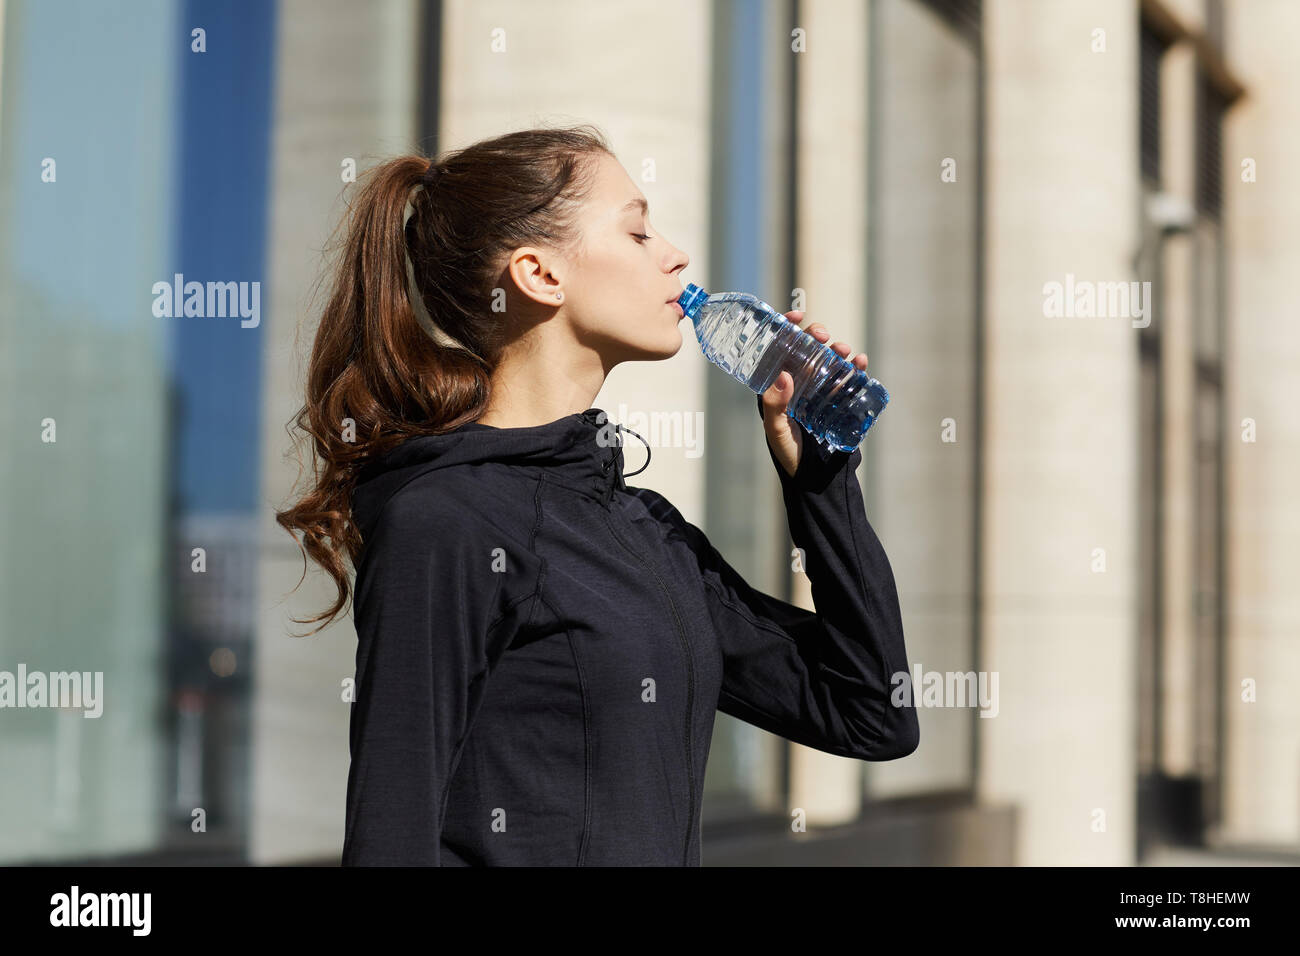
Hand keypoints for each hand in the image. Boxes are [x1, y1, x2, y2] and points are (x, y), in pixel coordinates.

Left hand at [760, 310, 869, 477]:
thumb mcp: (777, 431)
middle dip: (816, 335)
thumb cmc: (789, 455)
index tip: (796, 315)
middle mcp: (799, 383)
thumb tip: (783, 376)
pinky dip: (857, 366)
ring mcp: (821, 390)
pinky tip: (860, 362)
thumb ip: (775, 407)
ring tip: (844, 351)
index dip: (786, 328)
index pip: (779, 350)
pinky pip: (849, 377)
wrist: (816, 479)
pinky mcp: (840, 400)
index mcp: (777, 386)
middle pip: (806, 349)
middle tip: (823, 335)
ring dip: (838, 348)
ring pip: (829, 360)